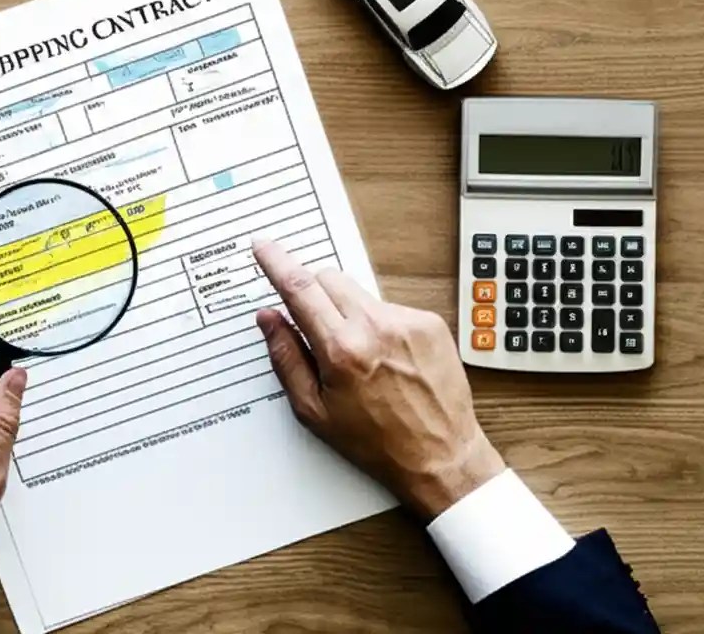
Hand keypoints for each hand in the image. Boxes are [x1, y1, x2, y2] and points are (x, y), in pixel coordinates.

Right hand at [252, 239, 504, 518]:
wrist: (440, 456)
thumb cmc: (376, 443)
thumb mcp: (314, 410)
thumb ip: (286, 358)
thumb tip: (269, 318)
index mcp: (341, 350)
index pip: (299, 289)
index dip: (276, 263)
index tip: (263, 247)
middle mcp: (375, 327)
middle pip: (328, 279)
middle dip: (312, 294)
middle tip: (314, 328)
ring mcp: (407, 321)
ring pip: (359, 293)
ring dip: (346, 311)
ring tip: (359, 357)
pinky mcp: (430, 324)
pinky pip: (389, 307)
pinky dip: (378, 324)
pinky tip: (387, 360)